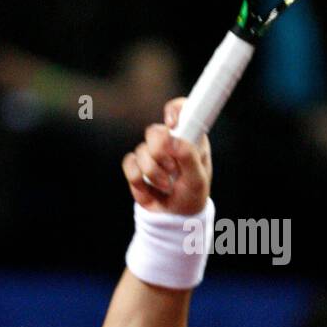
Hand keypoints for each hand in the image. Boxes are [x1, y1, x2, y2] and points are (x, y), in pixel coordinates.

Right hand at [122, 97, 211, 214]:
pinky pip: (129, 163)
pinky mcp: (137, 166)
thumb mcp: (197, 179)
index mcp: (189, 138)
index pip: (182, 109)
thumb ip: (188, 156)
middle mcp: (170, 141)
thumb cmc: (192, 195)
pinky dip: (138, 179)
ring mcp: (152, 152)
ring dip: (153, 172)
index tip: (172, 124)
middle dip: (160, 152)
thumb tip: (172, 137)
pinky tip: (150, 188)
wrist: (175, 217)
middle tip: (172, 169)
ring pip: (141, 150)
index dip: (175, 110)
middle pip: (154, 130)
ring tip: (166, 185)